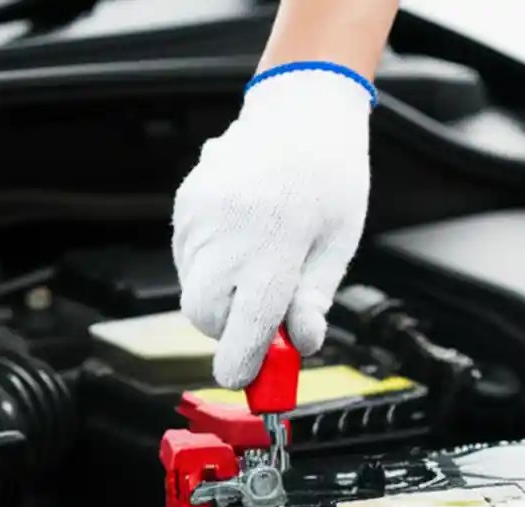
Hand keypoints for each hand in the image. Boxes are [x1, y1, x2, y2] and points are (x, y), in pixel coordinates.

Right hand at [171, 70, 371, 387]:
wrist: (301, 110)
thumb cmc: (330, 175)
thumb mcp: (338, 242)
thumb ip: (313, 298)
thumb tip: (300, 345)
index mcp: (278, 243)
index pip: (245, 324)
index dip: (241, 362)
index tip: (242, 379)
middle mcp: (231, 230)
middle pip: (204, 314)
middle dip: (228, 329)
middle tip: (261, 317)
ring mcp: (201, 214)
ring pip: (191, 287)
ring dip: (218, 295)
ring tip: (257, 264)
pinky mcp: (185, 203)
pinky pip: (186, 256)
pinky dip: (208, 265)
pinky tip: (240, 240)